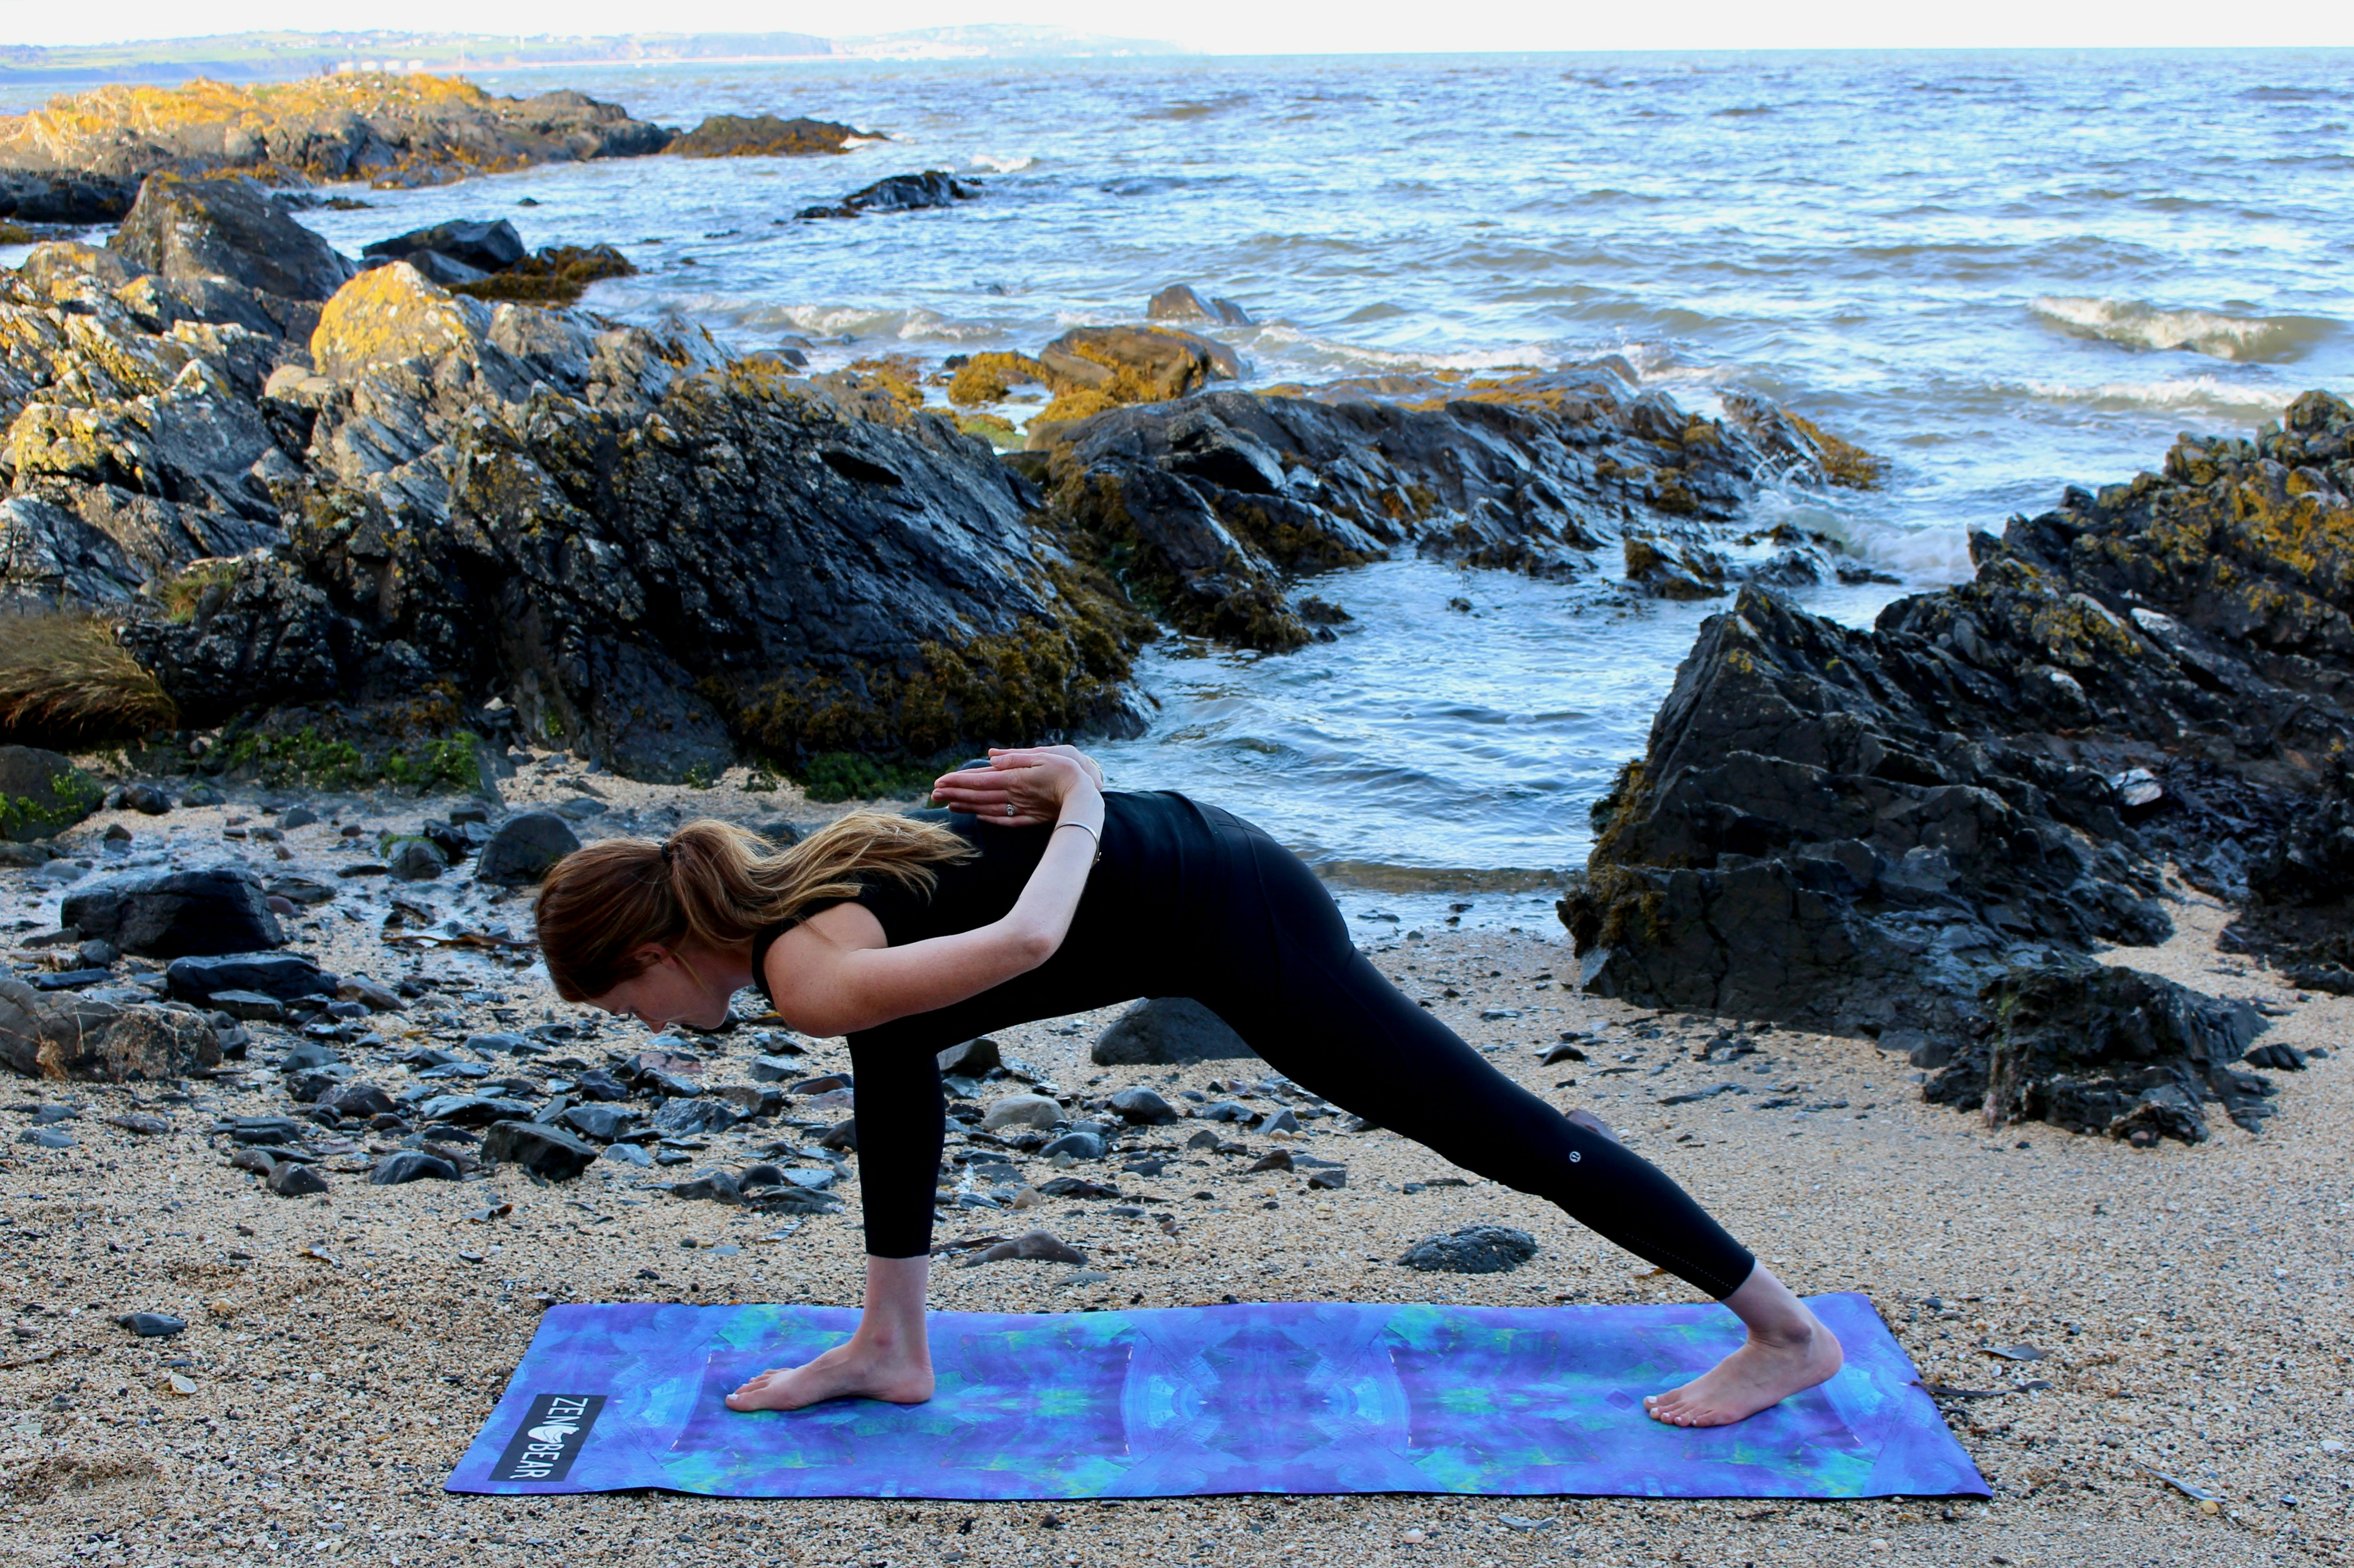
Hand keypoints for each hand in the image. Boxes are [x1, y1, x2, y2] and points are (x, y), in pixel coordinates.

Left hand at [930, 747, 1100, 826]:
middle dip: (954, 794)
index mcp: (1014, 778)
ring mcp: (1021, 809)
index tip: (939, 782)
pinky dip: (988, 818)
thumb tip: (991, 758)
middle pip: (978, 795)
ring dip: (965, 806)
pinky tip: (977, 817)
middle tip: (933, 794)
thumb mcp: (1043, 756)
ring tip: (947, 804)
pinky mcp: (1030, 819)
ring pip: (987, 808)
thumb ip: (1015, 757)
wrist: (1085, 798)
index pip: (979, 780)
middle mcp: (1013, 795)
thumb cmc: (1067, 771)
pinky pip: (1004, 820)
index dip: (957, 781)